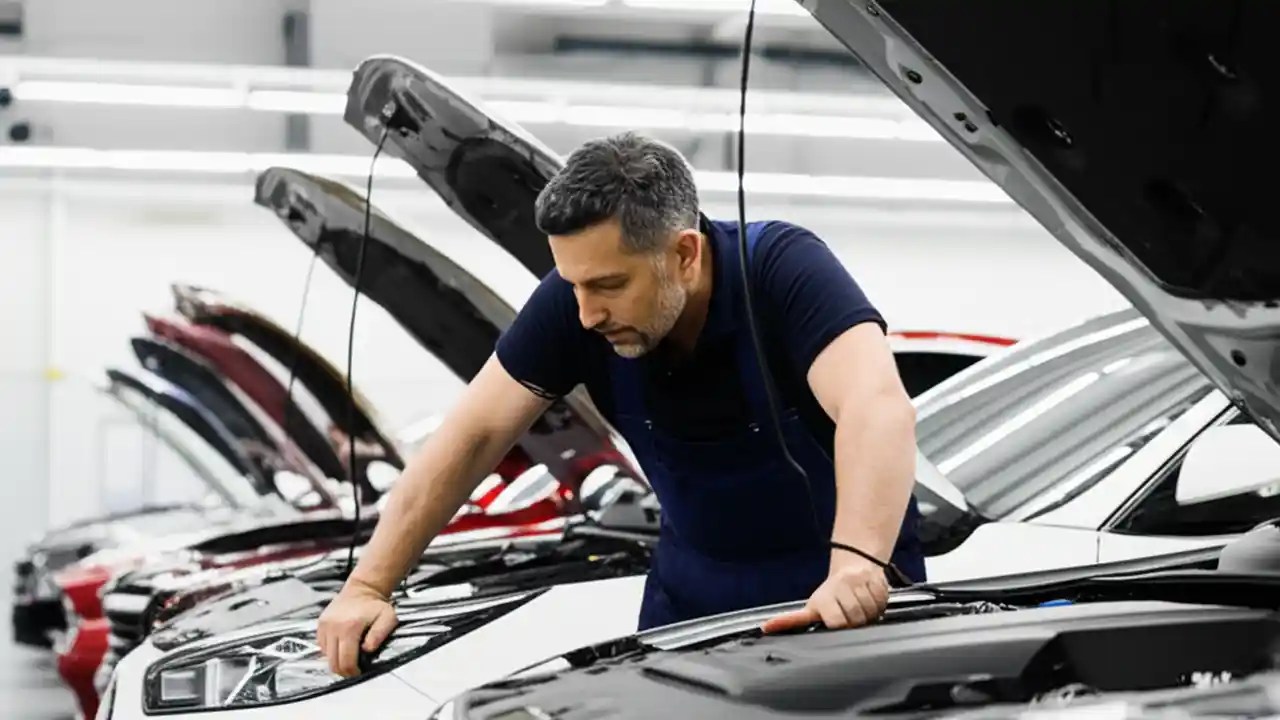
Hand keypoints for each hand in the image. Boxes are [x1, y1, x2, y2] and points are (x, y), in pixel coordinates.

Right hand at [316, 579, 397, 676]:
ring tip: (350, 655)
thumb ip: (380, 635)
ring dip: (337, 660)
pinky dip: (331, 650)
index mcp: (350, 627)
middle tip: (354, 669)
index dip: (353, 672)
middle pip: (333, 662)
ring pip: (326, 656)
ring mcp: (325, 625)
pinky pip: (322, 646)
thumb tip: (368, 649)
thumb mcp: (387, 618)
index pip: (346, 661)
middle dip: (344, 670)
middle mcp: (333, 626)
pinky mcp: (320, 624)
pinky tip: (343, 646)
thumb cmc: (375, 605)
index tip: (359, 672)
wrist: (362, 589)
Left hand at [760, 553, 889, 633]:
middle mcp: (840, 587)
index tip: (839, 623)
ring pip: (872, 611)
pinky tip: (872, 599)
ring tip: (862, 607)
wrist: (854, 565)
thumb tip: (766, 627)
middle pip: (857, 619)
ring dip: (871, 613)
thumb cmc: (832, 595)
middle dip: (858, 622)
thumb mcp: (812, 608)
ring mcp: (858, 582)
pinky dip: (881, 604)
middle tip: (852, 616)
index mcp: (822, 598)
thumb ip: (793, 621)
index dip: (841, 625)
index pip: (836, 621)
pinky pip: (883, 601)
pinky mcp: (875, 578)